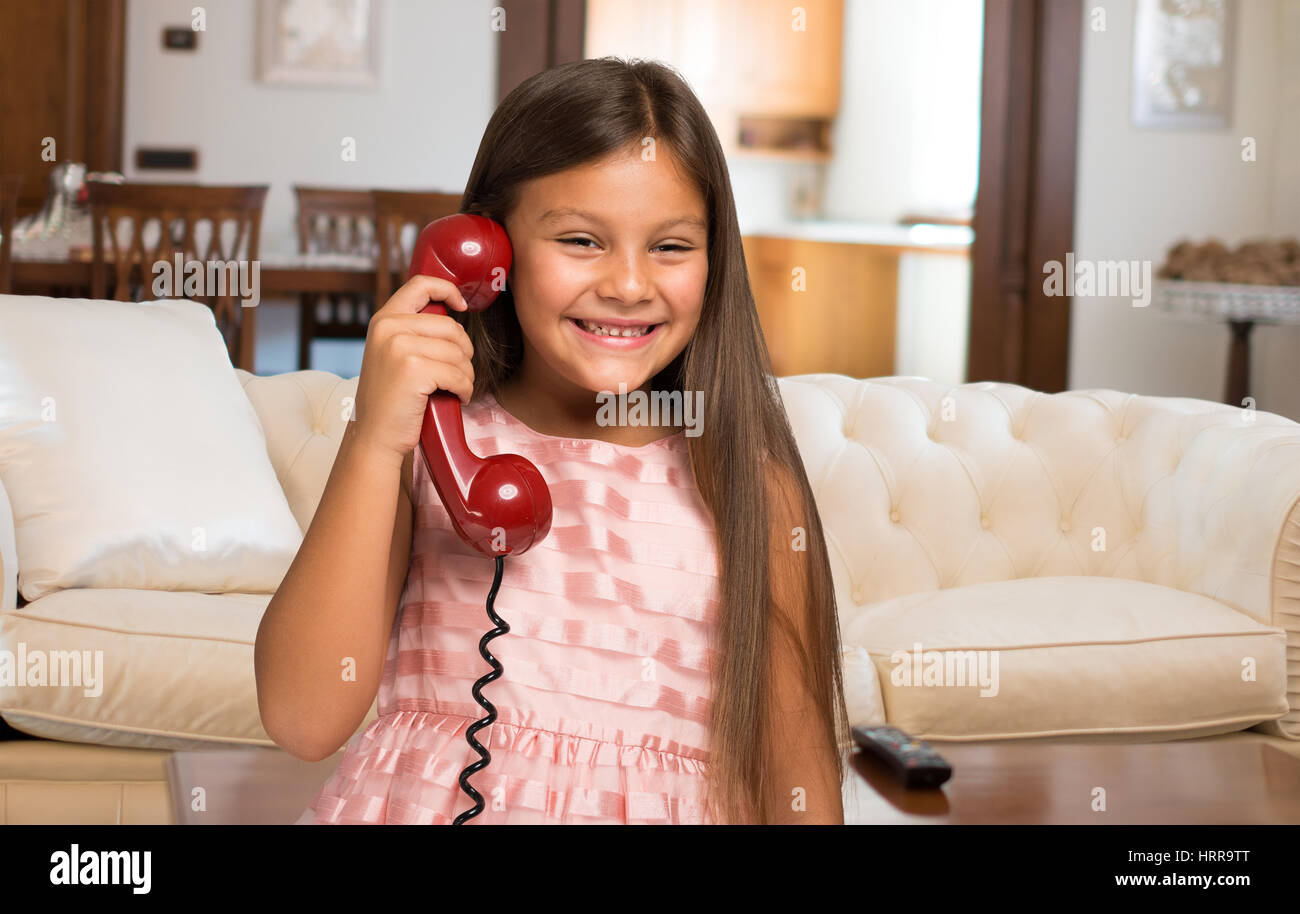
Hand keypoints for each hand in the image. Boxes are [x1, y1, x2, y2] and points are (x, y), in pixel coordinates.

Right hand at [350, 274, 474, 464]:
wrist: (374, 436)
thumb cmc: (391, 400)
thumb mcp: (391, 354)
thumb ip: (412, 331)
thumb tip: (451, 316)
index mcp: (384, 320)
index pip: (421, 284)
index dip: (448, 290)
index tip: (462, 306)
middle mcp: (389, 328)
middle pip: (451, 327)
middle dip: (464, 353)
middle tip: (456, 374)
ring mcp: (400, 347)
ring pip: (459, 353)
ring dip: (466, 375)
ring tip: (454, 389)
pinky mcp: (414, 370)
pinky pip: (458, 374)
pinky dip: (465, 389)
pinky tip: (457, 397)